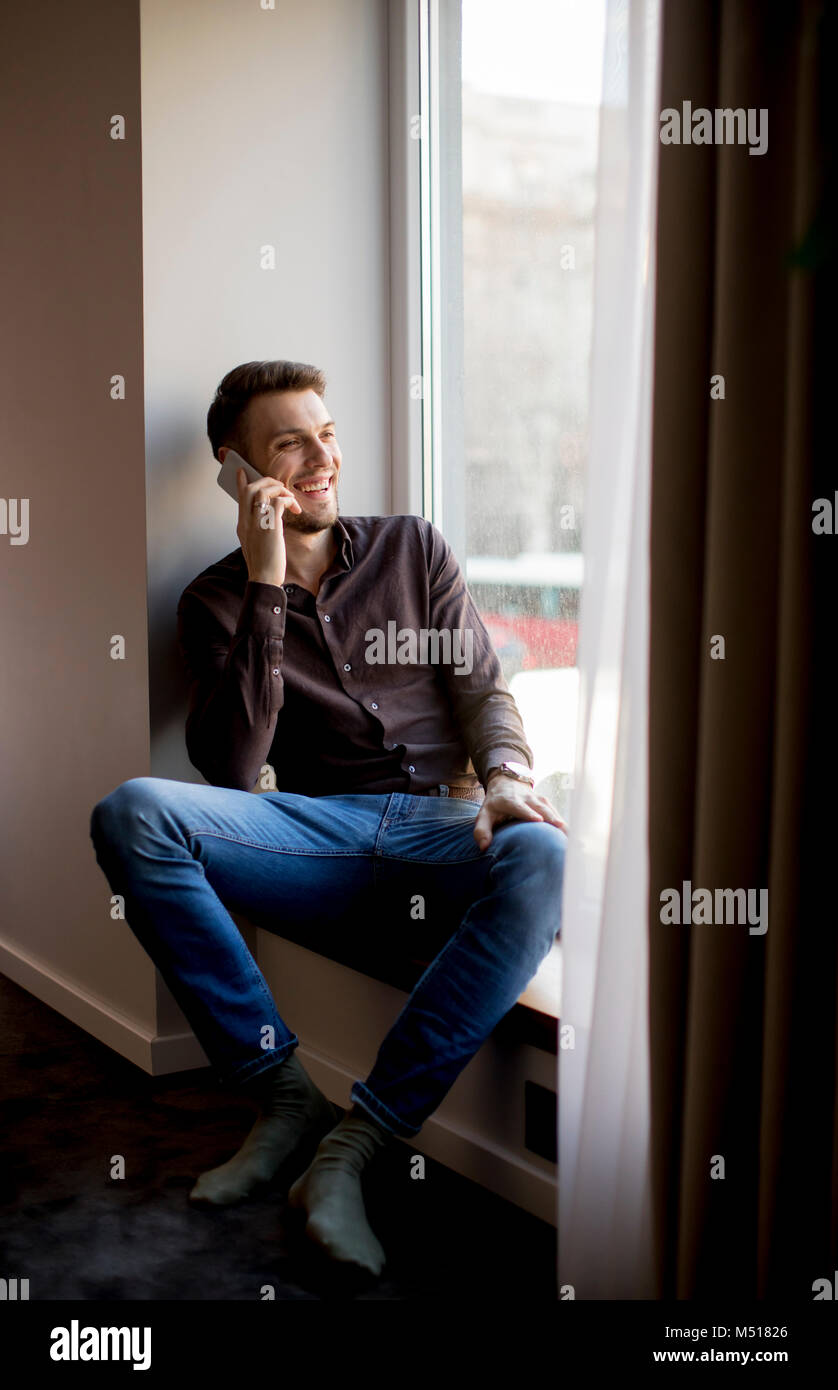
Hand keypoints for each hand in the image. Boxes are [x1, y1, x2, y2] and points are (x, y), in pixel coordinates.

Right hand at [236, 467, 301, 586]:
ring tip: (290, 498)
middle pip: (251, 488)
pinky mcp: (270, 527)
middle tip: (281, 487)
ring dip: (279, 489)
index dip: (242, 482)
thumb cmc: (263, 564)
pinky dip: (288, 500)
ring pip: (263, 491)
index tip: (243, 471)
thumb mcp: (256, 544)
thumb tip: (269, 517)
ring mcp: (256, 523)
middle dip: (267, 482)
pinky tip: (295, 509)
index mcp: (242, 525)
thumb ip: (258, 528)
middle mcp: (246, 521)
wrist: (264, 579)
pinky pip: (278, 502)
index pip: (239, 497)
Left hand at [473, 774, 567, 850]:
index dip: (529, 813)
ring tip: (570, 835)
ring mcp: (538, 799)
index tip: (539, 821)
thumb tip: (484, 847)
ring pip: (551, 810)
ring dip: (560, 821)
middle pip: (540, 808)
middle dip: (551, 818)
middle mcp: (526, 798)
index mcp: (510, 801)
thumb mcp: (484, 814)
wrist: (507, 783)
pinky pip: (555, 813)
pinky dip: (563, 823)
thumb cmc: (495, 804)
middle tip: (561, 830)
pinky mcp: (546, 802)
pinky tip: (571, 835)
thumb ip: (481, 830)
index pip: (520, 807)